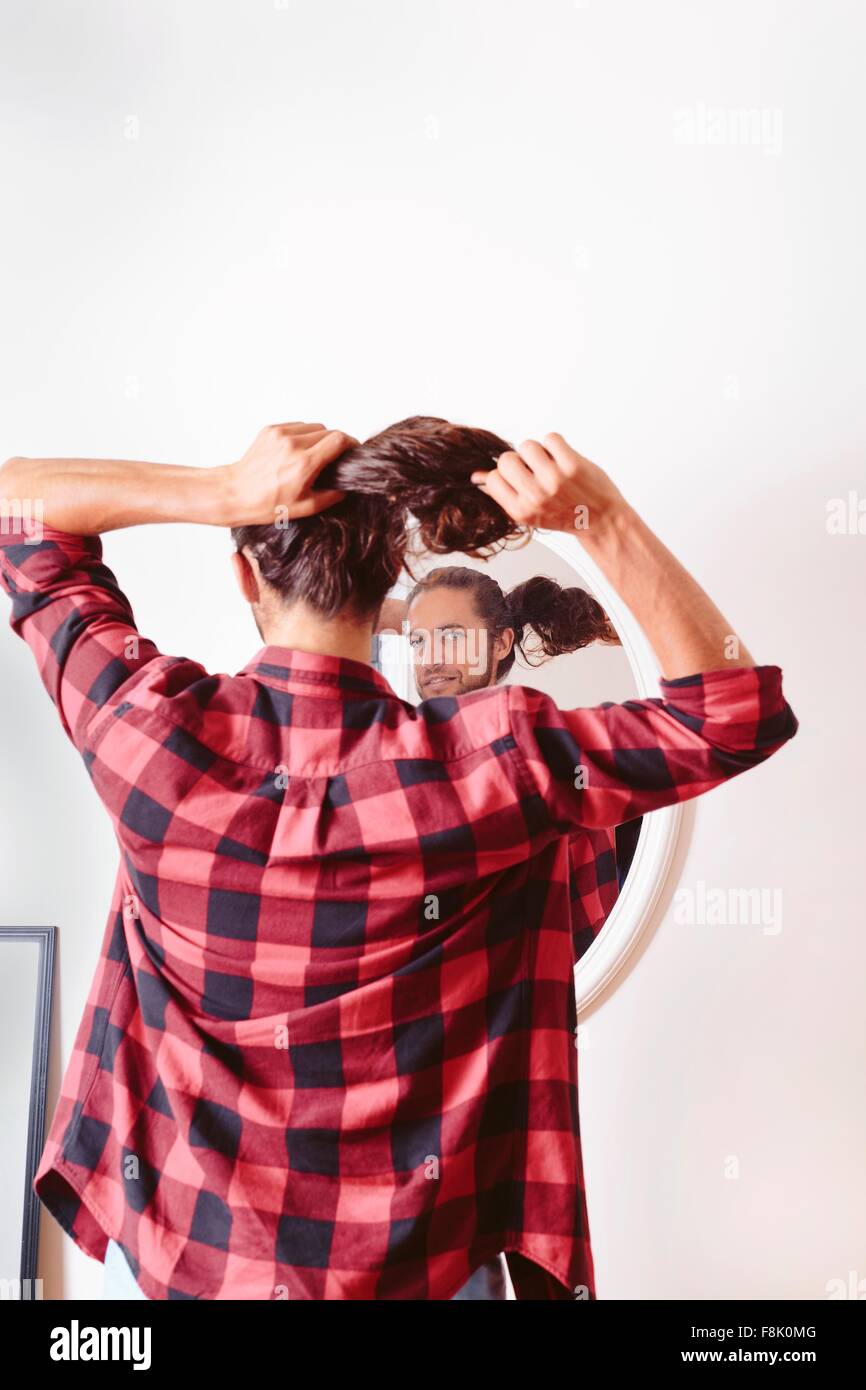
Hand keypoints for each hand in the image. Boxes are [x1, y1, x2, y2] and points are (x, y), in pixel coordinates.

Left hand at [223, 422, 356, 525]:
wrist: (235, 493)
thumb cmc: (267, 504)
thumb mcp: (306, 507)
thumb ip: (333, 495)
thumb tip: (348, 487)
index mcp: (304, 463)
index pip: (338, 439)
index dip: (351, 443)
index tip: (353, 450)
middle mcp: (293, 444)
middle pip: (329, 431)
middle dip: (336, 443)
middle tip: (334, 458)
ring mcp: (280, 434)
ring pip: (314, 427)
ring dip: (320, 438)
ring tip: (314, 455)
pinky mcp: (271, 430)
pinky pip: (297, 426)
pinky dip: (303, 435)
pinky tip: (298, 451)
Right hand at [470, 432, 626, 539]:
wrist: (602, 520)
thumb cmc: (565, 515)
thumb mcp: (529, 513)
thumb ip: (504, 495)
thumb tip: (477, 476)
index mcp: (521, 511)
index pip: (493, 478)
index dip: (504, 473)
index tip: (518, 476)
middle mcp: (535, 497)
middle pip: (507, 459)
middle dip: (519, 460)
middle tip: (535, 469)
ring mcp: (554, 480)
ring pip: (528, 445)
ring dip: (538, 450)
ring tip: (550, 463)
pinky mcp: (572, 465)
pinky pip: (550, 438)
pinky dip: (556, 444)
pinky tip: (562, 458)